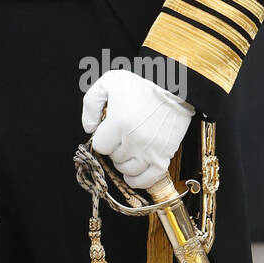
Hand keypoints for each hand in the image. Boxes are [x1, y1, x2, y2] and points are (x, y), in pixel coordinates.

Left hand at [81, 69, 192, 189]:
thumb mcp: (109, 82)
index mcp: (118, 123)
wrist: (175, 89)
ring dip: (124, 162)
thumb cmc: (141, 85)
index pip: (100, 146)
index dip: (102, 138)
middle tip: (121, 136)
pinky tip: (134, 171)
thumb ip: (91, 103)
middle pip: (113, 158)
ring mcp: (149, 151)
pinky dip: (137, 180)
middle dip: (114, 148)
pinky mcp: (163, 157)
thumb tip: (89, 128)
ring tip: (128, 149)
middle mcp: (133, 141)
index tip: (109, 130)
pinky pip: (147, 180)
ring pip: (128, 170)